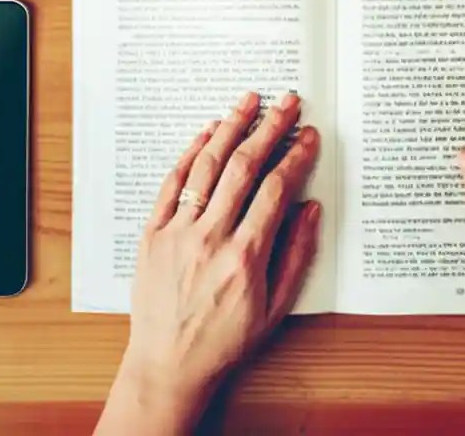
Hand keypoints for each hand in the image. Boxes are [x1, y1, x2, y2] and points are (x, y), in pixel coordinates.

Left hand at [100, 92, 321, 434]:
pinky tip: (208, 132)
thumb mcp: (276, 308)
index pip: (276, 189)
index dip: (296, 156)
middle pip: (244, 167)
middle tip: (287, 102)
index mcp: (246, 256)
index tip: (309, 135)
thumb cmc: (225, 340)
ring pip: (207, 166)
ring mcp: (178, 232)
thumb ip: (296, 254)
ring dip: (230, 128)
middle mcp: (210, 237)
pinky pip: (172, 183)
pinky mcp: (153, 233)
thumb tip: (311, 208)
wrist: (169, 363)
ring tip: (249, 100)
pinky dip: (191, 153)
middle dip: (270, 128)